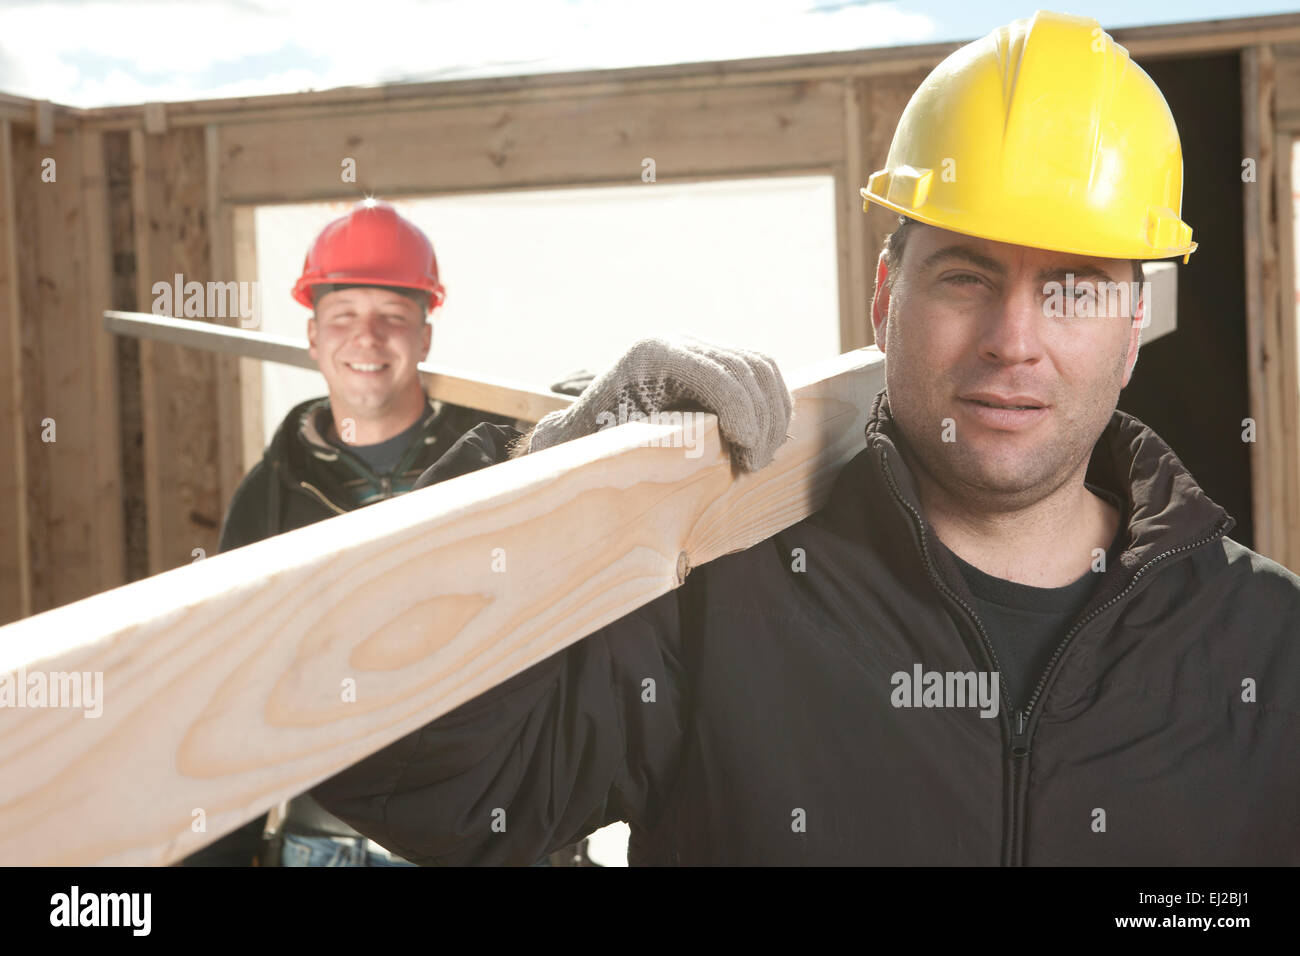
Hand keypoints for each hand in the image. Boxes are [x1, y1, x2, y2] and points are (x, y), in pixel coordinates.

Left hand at [529, 335, 792, 470]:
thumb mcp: (617, 441)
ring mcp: (699, 346)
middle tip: (756, 464)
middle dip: (762, 419)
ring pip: (760, 367)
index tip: (747, 452)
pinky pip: (759, 372)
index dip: (744, 413)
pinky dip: (772, 403)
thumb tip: (706, 451)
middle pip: (746, 368)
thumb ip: (657, 443)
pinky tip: (768, 438)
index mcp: (655, 354)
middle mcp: (680, 341)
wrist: (586, 426)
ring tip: (762, 455)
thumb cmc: (597, 441)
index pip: (719, 374)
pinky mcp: (713, 359)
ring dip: (773, 412)